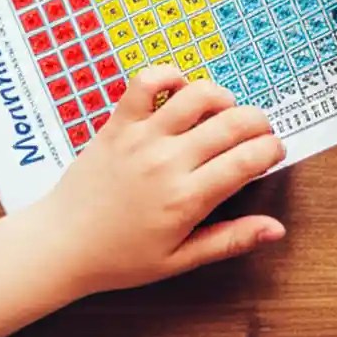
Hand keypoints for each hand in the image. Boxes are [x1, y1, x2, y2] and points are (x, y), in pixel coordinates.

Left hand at [27, 66, 286, 294]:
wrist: (61, 244)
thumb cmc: (119, 258)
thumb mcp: (181, 260)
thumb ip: (231, 241)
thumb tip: (276, 230)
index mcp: (187, 198)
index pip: (247, 160)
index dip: (271, 149)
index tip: (274, 151)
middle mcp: (168, 162)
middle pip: (232, 123)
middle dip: (258, 122)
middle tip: (258, 132)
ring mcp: (141, 138)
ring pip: (196, 95)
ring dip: (222, 97)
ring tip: (223, 111)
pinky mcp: (118, 124)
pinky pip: (145, 83)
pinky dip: (168, 76)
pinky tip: (179, 89)